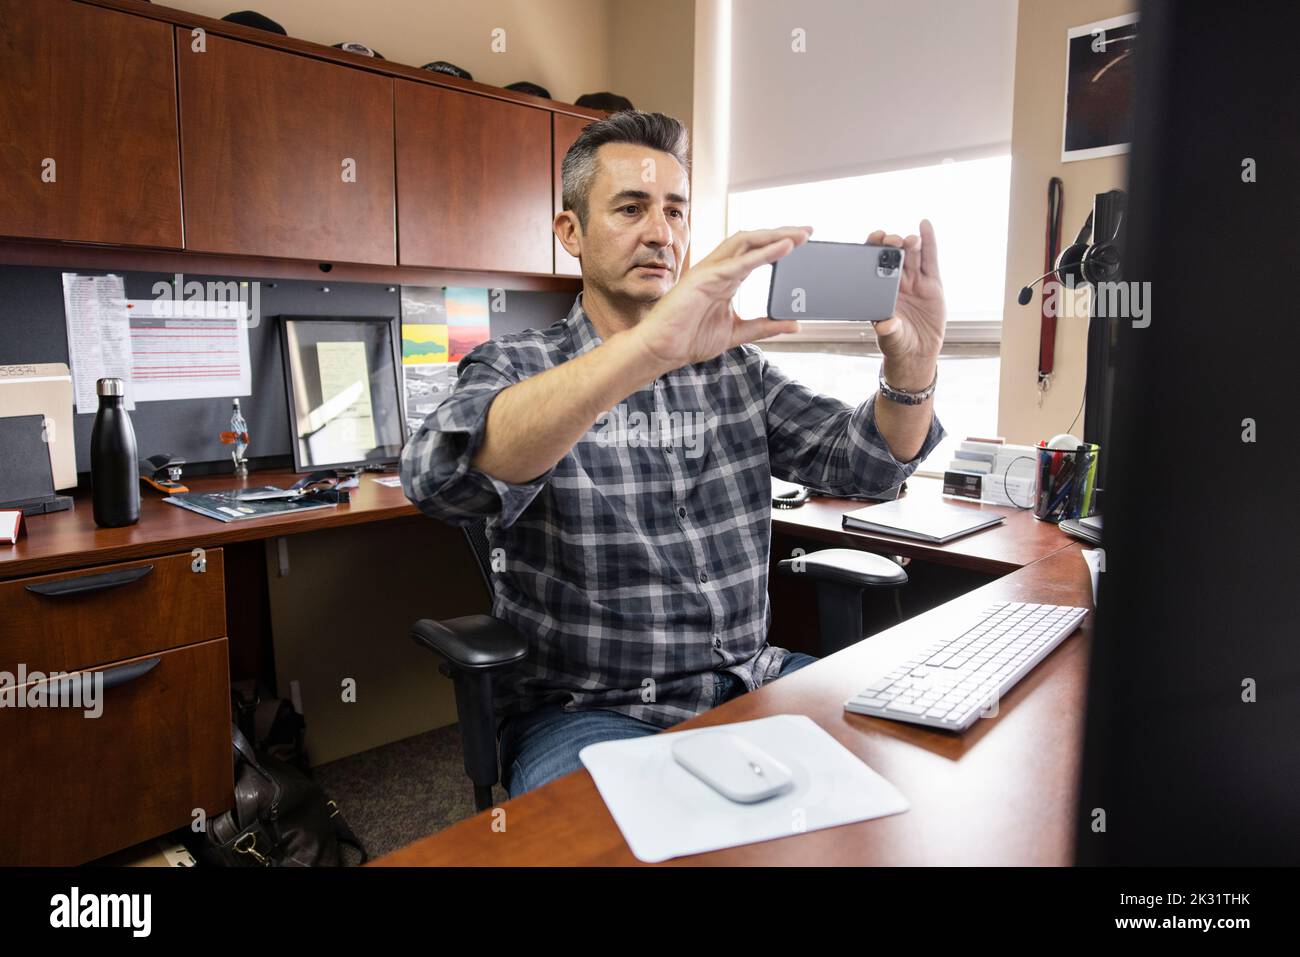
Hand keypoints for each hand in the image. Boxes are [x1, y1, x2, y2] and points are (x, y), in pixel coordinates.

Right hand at [631, 226, 811, 372]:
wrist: (661, 350)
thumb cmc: (688, 338)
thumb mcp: (737, 333)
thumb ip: (764, 327)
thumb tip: (794, 324)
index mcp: (725, 279)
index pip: (755, 252)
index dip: (778, 244)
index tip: (803, 242)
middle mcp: (718, 270)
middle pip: (752, 240)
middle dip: (781, 233)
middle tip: (808, 231)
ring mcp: (710, 272)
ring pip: (745, 243)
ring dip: (774, 236)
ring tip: (799, 235)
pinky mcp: (703, 280)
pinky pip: (737, 263)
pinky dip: (762, 254)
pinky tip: (783, 249)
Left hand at [870, 219, 946, 387]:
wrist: (918, 351)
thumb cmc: (898, 343)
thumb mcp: (892, 337)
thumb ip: (889, 329)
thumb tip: (884, 324)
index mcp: (878, 290)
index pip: (872, 264)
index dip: (872, 250)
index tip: (872, 240)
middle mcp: (894, 282)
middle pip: (892, 255)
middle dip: (890, 244)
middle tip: (890, 239)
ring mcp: (914, 280)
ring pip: (911, 255)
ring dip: (909, 243)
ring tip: (909, 239)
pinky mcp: (932, 282)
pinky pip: (930, 258)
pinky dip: (929, 241)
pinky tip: (925, 225)